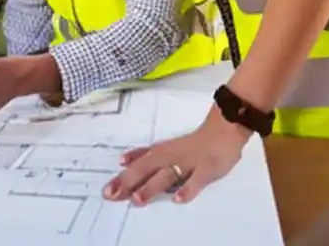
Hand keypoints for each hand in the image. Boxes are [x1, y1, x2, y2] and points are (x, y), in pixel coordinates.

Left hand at [103, 107, 251, 205]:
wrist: (222, 129)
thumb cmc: (192, 142)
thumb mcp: (164, 146)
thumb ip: (144, 154)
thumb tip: (122, 161)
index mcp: (160, 153)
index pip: (136, 166)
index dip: (120, 179)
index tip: (106, 191)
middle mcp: (170, 157)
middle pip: (145, 170)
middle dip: (128, 182)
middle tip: (113, 196)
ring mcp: (188, 163)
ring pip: (167, 175)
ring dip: (151, 187)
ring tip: (137, 199)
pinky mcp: (206, 168)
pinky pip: (196, 180)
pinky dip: (187, 189)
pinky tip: (178, 200)